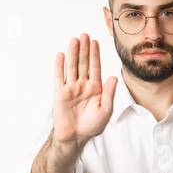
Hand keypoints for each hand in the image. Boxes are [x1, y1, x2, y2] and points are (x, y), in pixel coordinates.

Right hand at [52, 33, 117, 147]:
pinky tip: (61, 55)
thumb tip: (113, 77)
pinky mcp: (60, 93)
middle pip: (83, 63)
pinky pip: (59, 77)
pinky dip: (60, 66)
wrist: (75, 137)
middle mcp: (83, 85)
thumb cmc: (92, 126)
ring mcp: (71, 88)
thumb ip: (109, 94)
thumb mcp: (106, 110)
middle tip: (84, 35)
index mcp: (95, 88)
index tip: (95, 42)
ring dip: (73, 53)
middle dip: (84, 49)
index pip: (95, 67)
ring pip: (72, 67)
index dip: (95, 55)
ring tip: (74, 40)